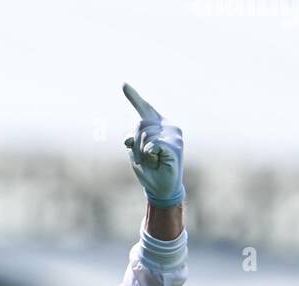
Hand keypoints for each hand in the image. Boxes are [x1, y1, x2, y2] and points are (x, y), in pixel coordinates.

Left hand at [122, 83, 184, 207]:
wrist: (162, 188)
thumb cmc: (150, 170)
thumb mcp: (135, 152)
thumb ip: (133, 139)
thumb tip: (129, 139)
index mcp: (159, 126)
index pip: (144, 109)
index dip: (134, 97)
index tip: (123, 84)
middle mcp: (168, 126)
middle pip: (139, 125)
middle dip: (136, 144)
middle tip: (147, 158)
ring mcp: (174, 135)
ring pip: (145, 136)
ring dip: (143, 153)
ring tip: (154, 161)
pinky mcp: (175, 145)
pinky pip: (152, 146)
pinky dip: (149, 157)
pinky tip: (158, 162)